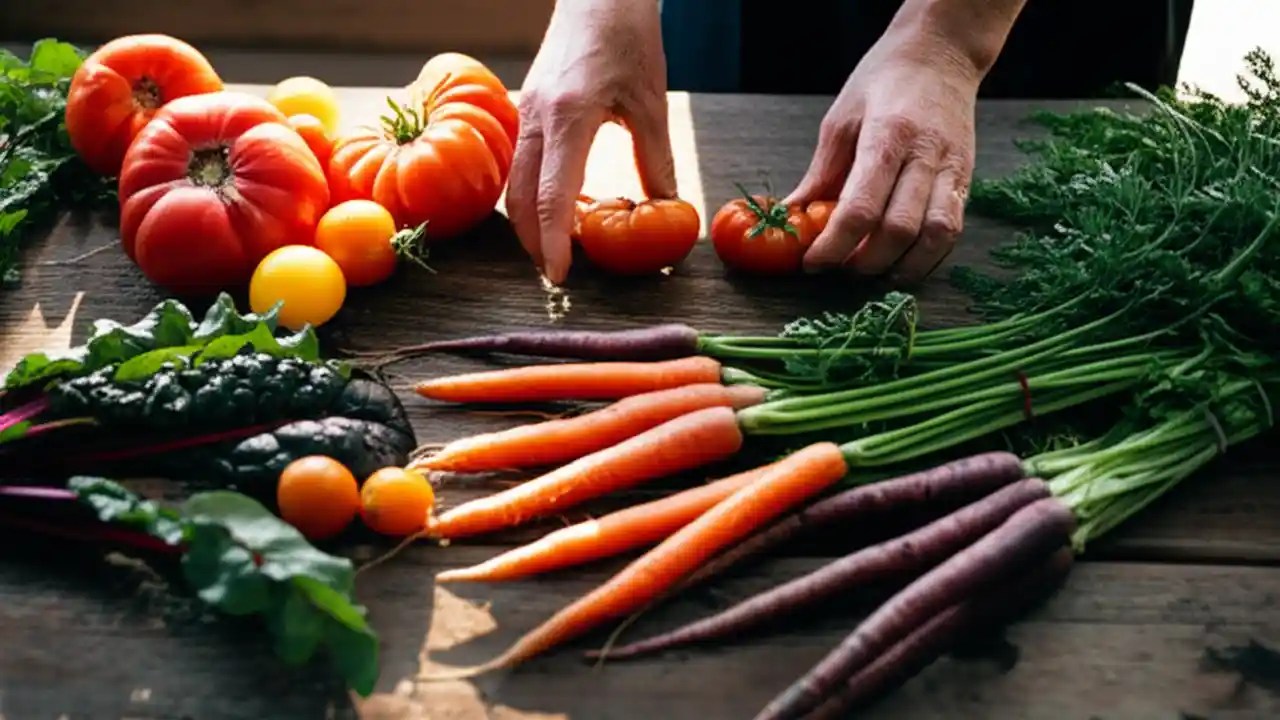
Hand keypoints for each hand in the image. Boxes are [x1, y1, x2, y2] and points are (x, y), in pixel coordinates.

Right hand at [506, 0, 676, 284]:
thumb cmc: (628, 37)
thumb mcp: (652, 102)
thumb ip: (656, 161)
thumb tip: (664, 209)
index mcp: (569, 117)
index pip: (552, 196)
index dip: (552, 242)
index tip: (560, 276)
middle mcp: (537, 117)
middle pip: (521, 197)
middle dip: (532, 241)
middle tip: (556, 273)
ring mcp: (526, 111)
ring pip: (515, 181)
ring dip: (529, 220)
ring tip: (555, 247)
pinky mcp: (527, 108)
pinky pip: (520, 162)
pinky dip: (532, 193)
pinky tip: (556, 206)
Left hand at [786, 30, 981, 284]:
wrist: (941, 52)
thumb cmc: (884, 81)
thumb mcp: (840, 119)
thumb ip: (820, 174)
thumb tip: (791, 217)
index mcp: (888, 135)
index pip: (861, 208)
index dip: (834, 245)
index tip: (812, 262)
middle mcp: (926, 155)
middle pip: (898, 230)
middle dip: (864, 262)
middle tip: (838, 269)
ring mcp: (953, 168)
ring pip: (935, 236)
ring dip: (902, 267)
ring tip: (872, 272)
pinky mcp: (968, 178)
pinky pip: (953, 229)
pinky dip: (927, 255)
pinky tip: (902, 260)